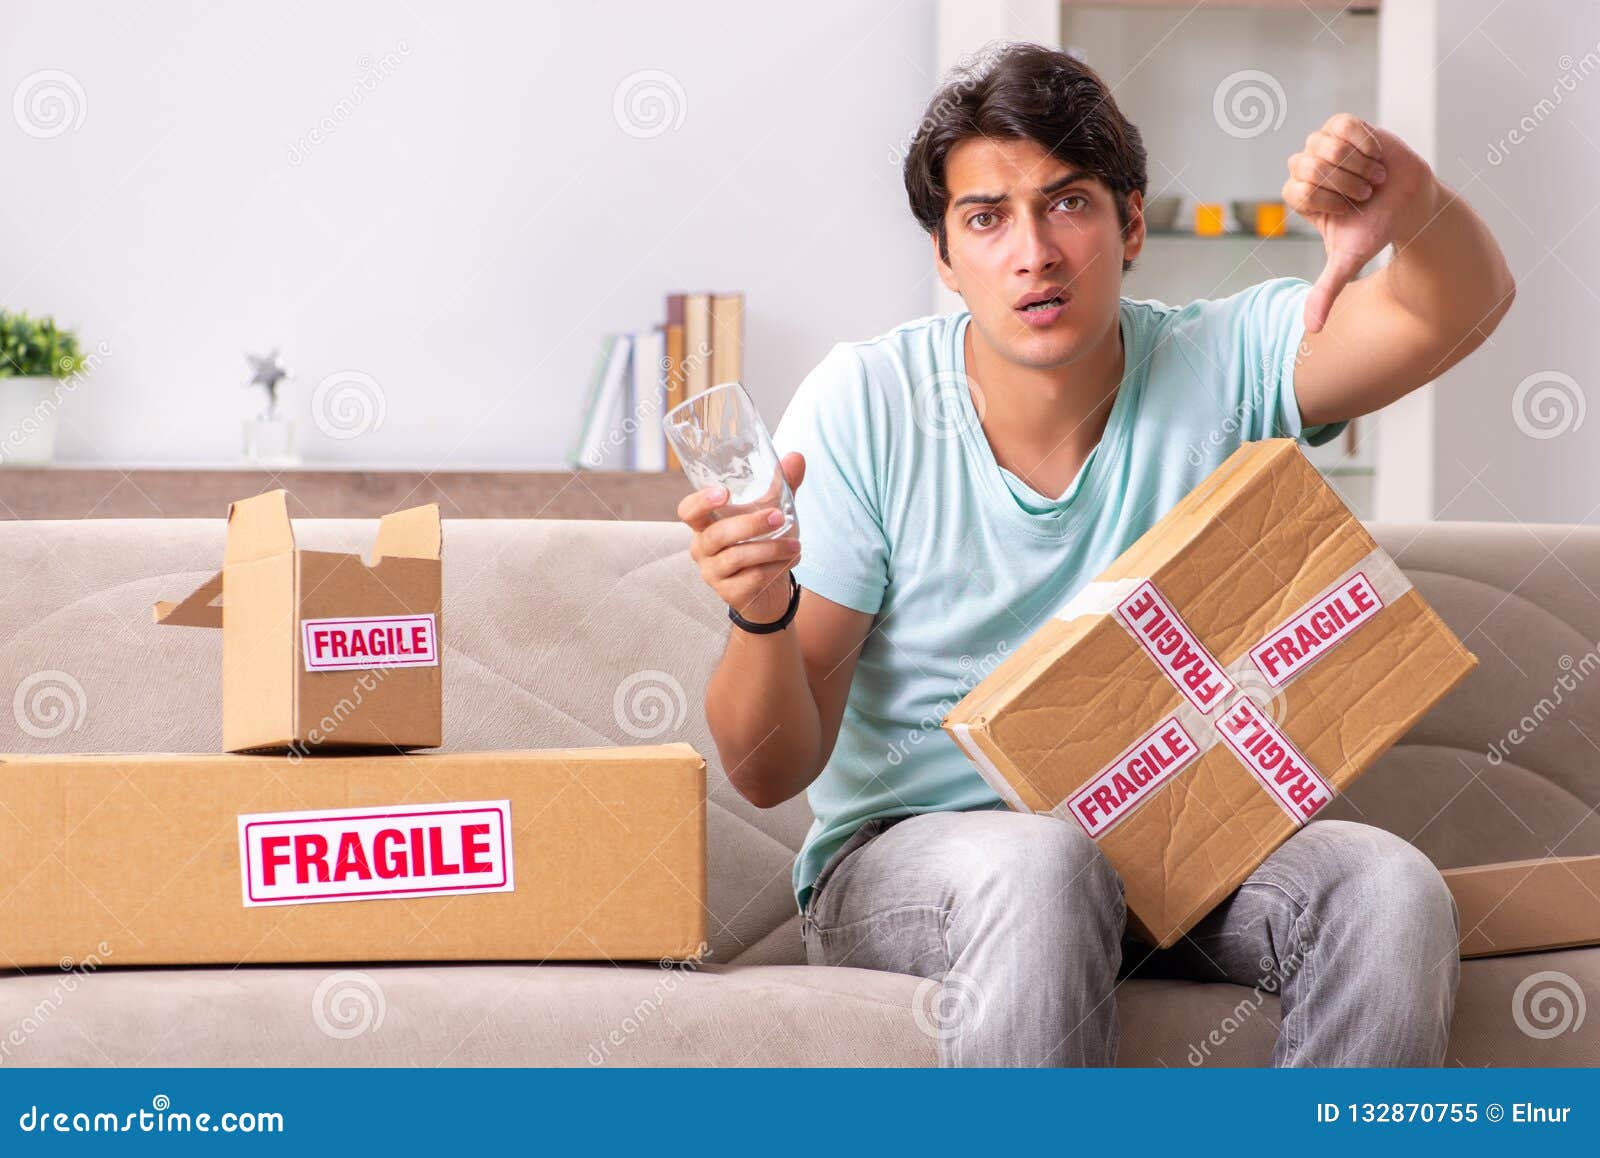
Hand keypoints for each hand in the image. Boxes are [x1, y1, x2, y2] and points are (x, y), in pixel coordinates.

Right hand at [679, 451, 804, 623]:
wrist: (768, 591)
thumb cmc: (763, 543)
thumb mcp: (773, 511)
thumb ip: (783, 486)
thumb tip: (796, 457)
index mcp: (706, 524)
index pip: (688, 511)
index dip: (700, 502)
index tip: (723, 492)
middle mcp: (703, 548)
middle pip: (717, 535)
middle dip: (750, 524)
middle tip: (780, 517)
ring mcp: (713, 573)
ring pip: (737, 558)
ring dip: (771, 549)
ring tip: (796, 544)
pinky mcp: (729, 593)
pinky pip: (751, 579)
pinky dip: (775, 568)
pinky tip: (791, 560)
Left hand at [1282, 113, 1437, 332]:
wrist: (1410, 204)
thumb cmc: (1375, 230)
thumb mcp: (1349, 261)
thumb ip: (1326, 290)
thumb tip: (1313, 330)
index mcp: (1300, 197)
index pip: (1295, 188)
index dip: (1327, 199)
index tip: (1349, 209)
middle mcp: (1307, 170)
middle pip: (1309, 165)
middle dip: (1344, 183)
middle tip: (1364, 193)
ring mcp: (1324, 146)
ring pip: (1325, 145)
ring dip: (1356, 165)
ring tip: (1371, 177)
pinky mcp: (1345, 126)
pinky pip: (1342, 125)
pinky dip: (1362, 143)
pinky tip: (1374, 156)